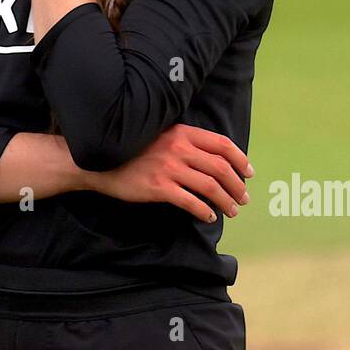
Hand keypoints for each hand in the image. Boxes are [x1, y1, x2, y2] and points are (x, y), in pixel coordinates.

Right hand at [83, 124, 253, 223]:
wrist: (100, 160)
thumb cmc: (133, 149)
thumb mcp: (161, 135)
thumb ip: (185, 142)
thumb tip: (214, 159)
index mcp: (182, 132)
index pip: (221, 144)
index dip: (240, 159)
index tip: (249, 173)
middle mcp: (179, 148)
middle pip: (220, 168)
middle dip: (237, 185)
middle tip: (244, 198)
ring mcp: (168, 168)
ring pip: (210, 186)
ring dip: (226, 200)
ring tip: (232, 210)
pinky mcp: (158, 187)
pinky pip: (190, 202)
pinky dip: (205, 211)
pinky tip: (209, 217)